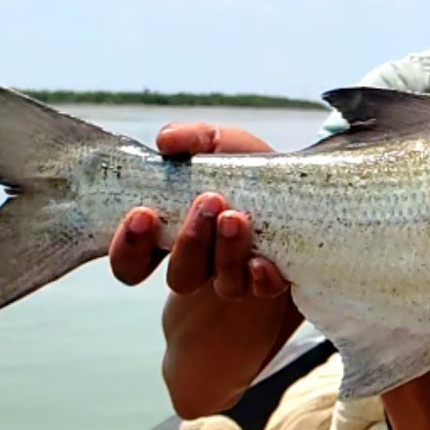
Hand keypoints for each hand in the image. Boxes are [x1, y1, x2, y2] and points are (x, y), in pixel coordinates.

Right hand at [107, 122, 289, 299]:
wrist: (300, 187)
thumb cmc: (245, 169)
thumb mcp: (219, 145)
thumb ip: (191, 138)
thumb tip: (167, 140)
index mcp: (171, 235)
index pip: (132, 260)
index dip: (129, 247)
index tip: (142, 214)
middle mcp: (200, 263)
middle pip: (181, 276)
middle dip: (190, 242)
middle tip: (207, 202)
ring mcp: (235, 276)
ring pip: (222, 284)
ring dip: (226, 253)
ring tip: (235, 218)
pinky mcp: (270, 280)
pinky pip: (263, 290)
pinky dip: (262, 278)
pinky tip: (261, 262)